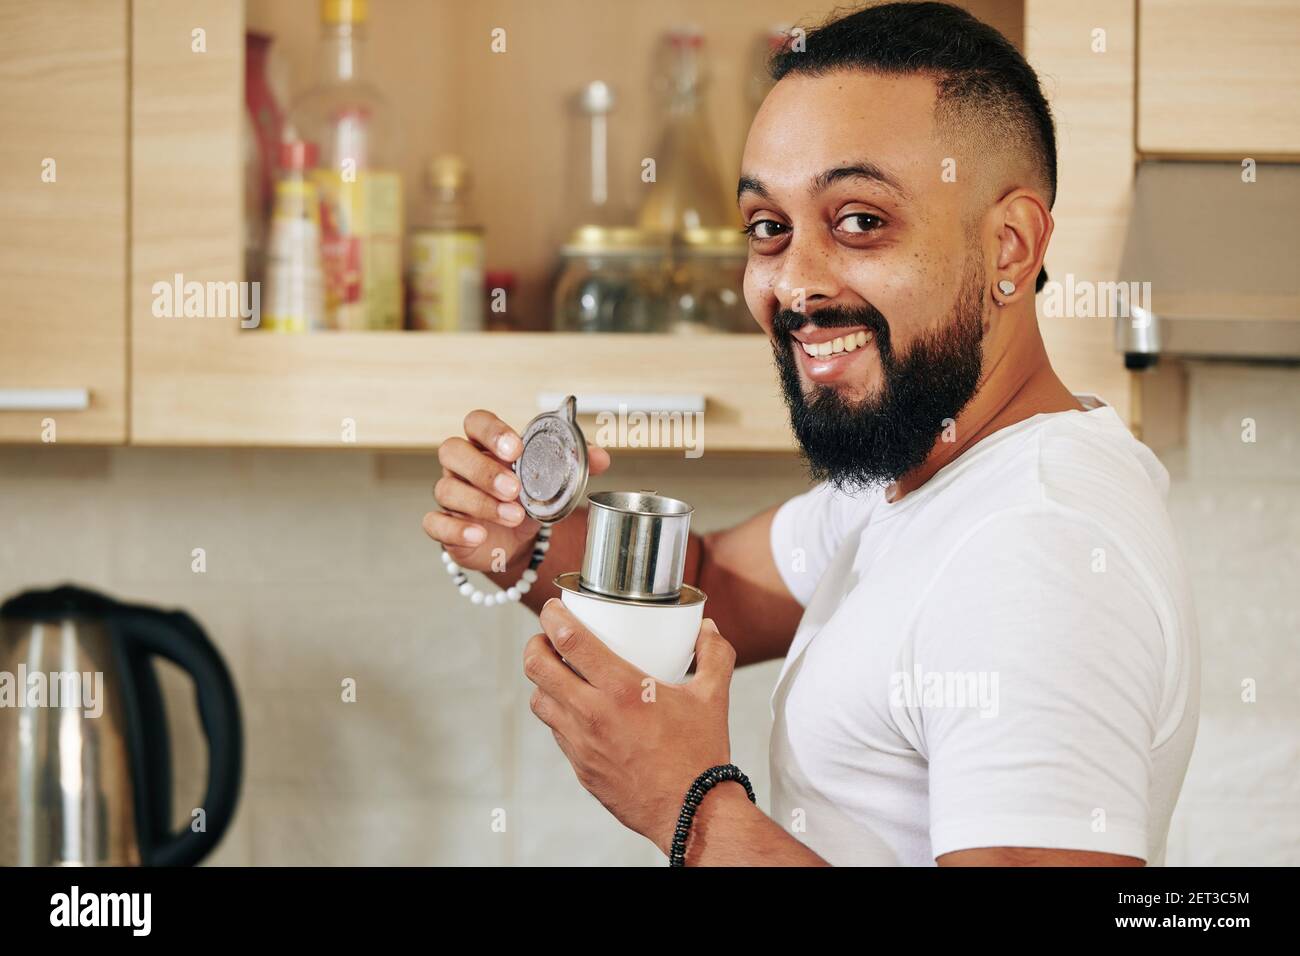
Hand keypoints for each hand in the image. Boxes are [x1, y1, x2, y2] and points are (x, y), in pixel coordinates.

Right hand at [422, 409, 609, 572]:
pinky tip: (479, 535)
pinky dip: (456, 530)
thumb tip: (602, 456)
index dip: (492, 431)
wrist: (517, 541)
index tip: (515, 447)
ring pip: (447, 489)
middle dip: (484, 469)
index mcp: (485, 444)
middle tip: (515, 488)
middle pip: (452, 451)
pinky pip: (435, 523)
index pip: (476, 422)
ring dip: (481, 503)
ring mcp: (450, 494)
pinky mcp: (444, 526)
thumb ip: (576, 464)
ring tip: (514, 516)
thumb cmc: (528, 499)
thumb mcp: (553, 479)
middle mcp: (461, 465)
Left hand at [523, 598, 735, 853]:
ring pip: (540, 700)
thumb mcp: (713, 697)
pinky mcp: (580, 767)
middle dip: (536, 644)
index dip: (552, 616)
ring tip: (559, 672)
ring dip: (543, 681)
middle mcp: (593, 714)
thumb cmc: (700, 755)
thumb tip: (706, 629)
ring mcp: (581, 743)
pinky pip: (556, 731)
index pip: (569, 640)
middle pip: (538, 668)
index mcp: (622, 690)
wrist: (691, 812)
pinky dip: (559, 713)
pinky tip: (578, 708)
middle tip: (547, 637)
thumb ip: (714, 655)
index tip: (553, 607)